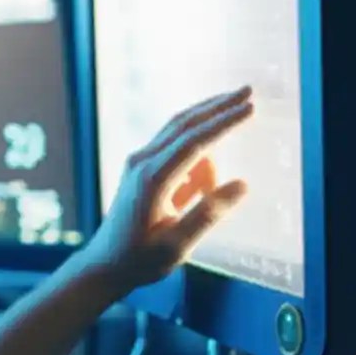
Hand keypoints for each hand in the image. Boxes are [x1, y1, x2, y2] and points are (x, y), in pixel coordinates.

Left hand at [82, 86, 254, 290]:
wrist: (104, 264)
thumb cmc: (139, 259)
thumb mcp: (177, 245)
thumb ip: (208, 214)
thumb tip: (243, 185)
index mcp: (151, 179)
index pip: (194, 141)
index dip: (224, 123)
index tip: (251, 107)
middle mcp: (141, 163)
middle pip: (184, 123)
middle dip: (218, 106)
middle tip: (248, 90)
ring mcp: (138, 163)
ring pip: (178, 129)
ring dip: (208, 119)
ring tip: (237, 112)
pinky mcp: (140, 168)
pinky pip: (174, 147)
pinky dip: (196, 148)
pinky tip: (206, 177)